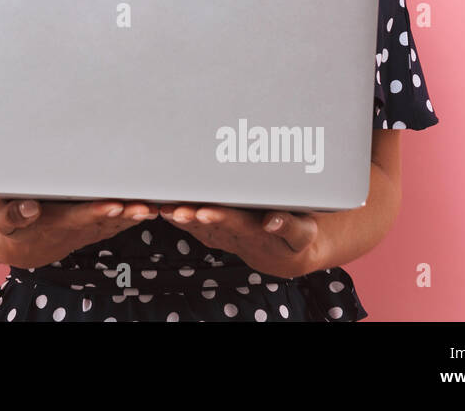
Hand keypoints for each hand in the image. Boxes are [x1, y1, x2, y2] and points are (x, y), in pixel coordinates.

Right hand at [0, 199, 156, 269]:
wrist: (19, 246)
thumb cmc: (9, 227)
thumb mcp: (2, 219)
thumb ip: (13, 214)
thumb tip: (30, 208)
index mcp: (55, 222)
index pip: (80, 217)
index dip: (98, 212)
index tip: (116, 206)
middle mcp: (74, 228)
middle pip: (104, 221)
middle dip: (127, 214)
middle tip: (147, 208)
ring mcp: (84, 230)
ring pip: (114, 223)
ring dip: (134, 217)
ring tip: (155, 207)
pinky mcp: (90, 228)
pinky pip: (114, 224)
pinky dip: (130, 218)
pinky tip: (147, 210)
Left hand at [157, 203, 322, 278]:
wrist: (286, 256)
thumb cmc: (296, 240)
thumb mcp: (302, 234)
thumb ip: (289, 227)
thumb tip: (271, 220)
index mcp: (256, 231)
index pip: (235, 222)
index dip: (219, 217)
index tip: (203, 212)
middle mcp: (235, 233)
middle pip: (210, 224)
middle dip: (191, 216)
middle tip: (175, 211)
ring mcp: (224, 234)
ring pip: (197, 225)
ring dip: (180, 217)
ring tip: (162, 209)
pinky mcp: (217, 231)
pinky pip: (194, 225)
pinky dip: (178, 218)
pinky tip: (163, 208)